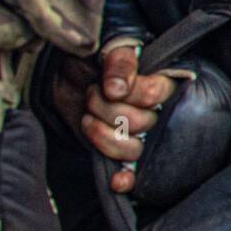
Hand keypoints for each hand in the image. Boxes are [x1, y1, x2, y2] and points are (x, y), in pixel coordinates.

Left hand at [80, 46, 176, 192]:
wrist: (70, 73)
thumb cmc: (94, 58)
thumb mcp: (108, 48)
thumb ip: (118, 60)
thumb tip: (116, 89)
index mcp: (160, 84)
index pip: (153, 94)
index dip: (129, 91)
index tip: (106, 85)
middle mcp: (154, 112)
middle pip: (141, 122)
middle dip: (107, 109)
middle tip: (91, 94)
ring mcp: (138, 134)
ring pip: (134, 148)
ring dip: (104, 136)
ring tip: (88, 119)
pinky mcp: (120, 149)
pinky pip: (132, 171)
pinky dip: (126, 179)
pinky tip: (117, 181)